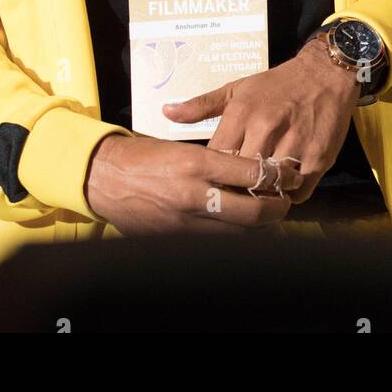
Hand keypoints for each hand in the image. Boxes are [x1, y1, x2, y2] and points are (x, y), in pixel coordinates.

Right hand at [84, 133, 305, 234]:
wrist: (104, 177)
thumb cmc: (144, 155)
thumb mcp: (182, 148)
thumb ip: (216, 161)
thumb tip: (251, 172)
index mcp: (196, 162)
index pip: (251, 172)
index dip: (276, 176)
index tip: (287, 175)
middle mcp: (194, 194)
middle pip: (252, 211)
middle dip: (276, 209)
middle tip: (284, 201)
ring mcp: (185, 223)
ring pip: (239, 234)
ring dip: (260, 228)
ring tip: (268, 217)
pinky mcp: (175, 241)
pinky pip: (216, 244)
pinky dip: (233, 238)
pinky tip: (240, 230)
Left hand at [161, 36, 361, 205]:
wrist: (325, 74)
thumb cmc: (276, 85)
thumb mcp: (237, 89)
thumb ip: (201, 106)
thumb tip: (166, 112)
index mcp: (242, 113)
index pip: (217, 158)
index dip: (213, 175)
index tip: (211, 182)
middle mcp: (266, 128)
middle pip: (242, 176)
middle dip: (237, 189)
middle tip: (234, 196)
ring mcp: (294, 143)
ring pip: (270, 188)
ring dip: (265, 195)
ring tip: (259, 196)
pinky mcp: (318, 158)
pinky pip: (298, 193)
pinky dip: (290, 195)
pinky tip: (285, 187)